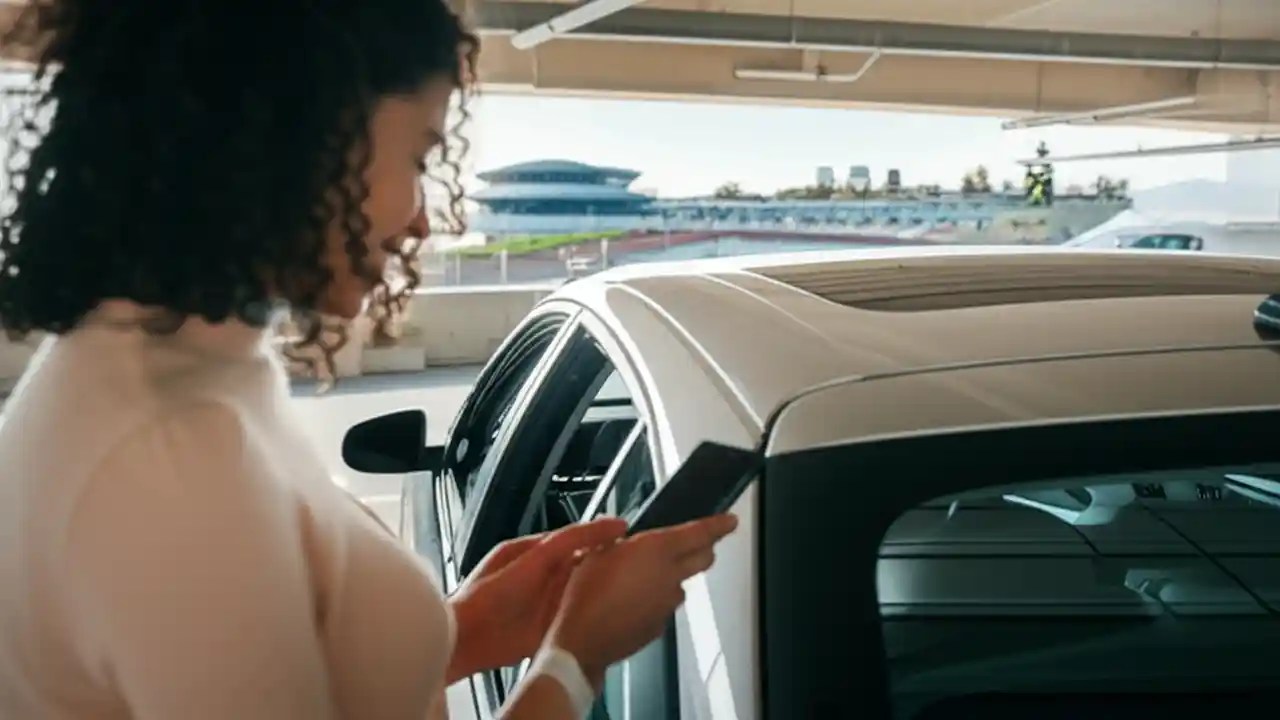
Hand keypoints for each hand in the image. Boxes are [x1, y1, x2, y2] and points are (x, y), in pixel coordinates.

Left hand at [446, 518, 625, 682]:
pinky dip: (588, 621)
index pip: (575, 541)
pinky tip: (605, 622)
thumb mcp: (534, 558)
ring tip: (626, 594)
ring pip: (581, 595)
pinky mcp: (546, 631)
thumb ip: (570, 541)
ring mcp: (544, 605)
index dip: (601, 539)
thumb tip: (609, 526)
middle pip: (581, 569)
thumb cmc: (489, 594)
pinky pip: (574, 622)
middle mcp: (541, 578)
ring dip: (598, 596)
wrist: (464, 639)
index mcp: (534, 553)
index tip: (629, 539)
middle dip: (604, 569)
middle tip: (632, 570)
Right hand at [546, 514, 737, 685]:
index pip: (701, 533)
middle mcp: (670, 576)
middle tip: (696, 544)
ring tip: (643, 578)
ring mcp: (667, 604)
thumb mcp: (597, 552)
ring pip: (682, 585)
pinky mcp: (660, 626)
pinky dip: (654, 602)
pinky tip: (631, 603)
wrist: (582, 640)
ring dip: (671, 578)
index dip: (719, 525)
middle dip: (704, 549)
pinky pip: (664, 607)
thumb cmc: (585, 595)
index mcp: (658, 550)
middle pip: (704, 559)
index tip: (730, 521)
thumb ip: (619, 542)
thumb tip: (626, 540)